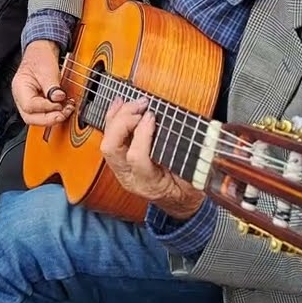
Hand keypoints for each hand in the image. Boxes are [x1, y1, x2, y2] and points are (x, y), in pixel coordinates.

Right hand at [12, 41, 73, 126]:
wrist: (42, 52)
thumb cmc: (40, 57)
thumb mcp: (47, 69)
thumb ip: (52, 86)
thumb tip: (58, 98)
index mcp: (19, 88)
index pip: (30, 106)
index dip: (46, 108)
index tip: (59, 104)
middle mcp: (22, 98)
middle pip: (31, 118)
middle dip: (49, 119)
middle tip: (63, 114)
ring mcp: (29, 102)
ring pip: (38, 118)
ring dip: (53, 117)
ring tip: (67, 110)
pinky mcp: (38, 103)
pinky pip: (44, 113)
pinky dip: (55, 113)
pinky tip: (64, 108)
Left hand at [100, 99, 205, 219]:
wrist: (178, 201)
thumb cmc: (187, 190)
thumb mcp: (194, 179)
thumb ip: (191, 162)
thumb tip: (194, 137)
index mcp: (149, 184)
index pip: (136, 158)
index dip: (142, 134)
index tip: (152, 116)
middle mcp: (129, 177)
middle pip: (112, 148)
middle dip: (123, 122)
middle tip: (141, 107)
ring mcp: (122, 169)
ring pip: (107, 141)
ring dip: (117, 117)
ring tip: (131, 101)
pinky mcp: (120, 160)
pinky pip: (109, 137)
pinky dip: (113, 118)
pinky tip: (120, 103)